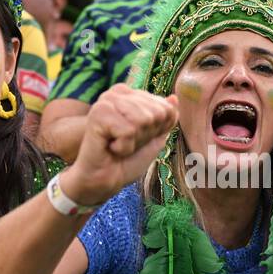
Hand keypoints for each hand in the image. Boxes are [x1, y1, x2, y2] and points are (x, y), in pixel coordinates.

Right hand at [63, 83, 177, 205]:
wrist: (105, 180)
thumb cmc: (127, 160)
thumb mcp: (155, 138)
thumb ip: (166, 118)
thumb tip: (174, 98)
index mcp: (131, 94)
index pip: (165, 108)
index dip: (156, 130)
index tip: (136, 138)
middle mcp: (118, 93)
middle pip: (156, 114)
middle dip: (145, 135)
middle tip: (125, 142)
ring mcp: (107, 101)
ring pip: (143, 120)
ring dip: (134, 141)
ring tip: (117, 144)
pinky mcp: (98, 113)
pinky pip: (128, 131)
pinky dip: (123, 147)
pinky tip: (110, 147)